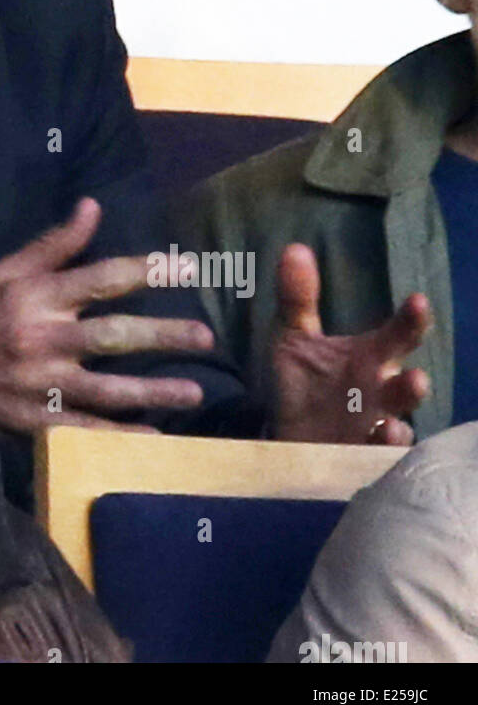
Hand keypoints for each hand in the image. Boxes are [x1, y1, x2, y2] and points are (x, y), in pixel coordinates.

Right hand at [0, 197, 213, 433]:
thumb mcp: (3, 271)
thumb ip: (53, 244)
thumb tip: (92, 207)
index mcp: (36, 294)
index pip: (102, 277)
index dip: (148, 271)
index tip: (189, 268)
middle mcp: (42, 335)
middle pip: (114, 334)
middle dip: (163, 335)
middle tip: (205, 336)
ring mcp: (38, 381)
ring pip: (106, 388)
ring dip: (154, 390)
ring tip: (195, 391)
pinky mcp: (31, 418)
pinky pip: (83, 429)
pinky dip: (118, 435)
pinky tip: (153, 437)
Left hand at [272, 243, 431, 444]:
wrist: (287, 431)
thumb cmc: (305, 380)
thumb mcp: (295, 336)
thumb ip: (298, 297)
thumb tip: (295, 248)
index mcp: (369, 357)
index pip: (398, 336)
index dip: (411, 320)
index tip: (418, 301)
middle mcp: (378, 391)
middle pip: (404, 385)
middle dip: (414, 382)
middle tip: (418, 375)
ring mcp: (371, 425)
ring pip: (397, 423)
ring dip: (398, 423)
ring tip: (400, 413)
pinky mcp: (355, 455)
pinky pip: (373, 455)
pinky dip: (379, 448)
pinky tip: (380, 436)